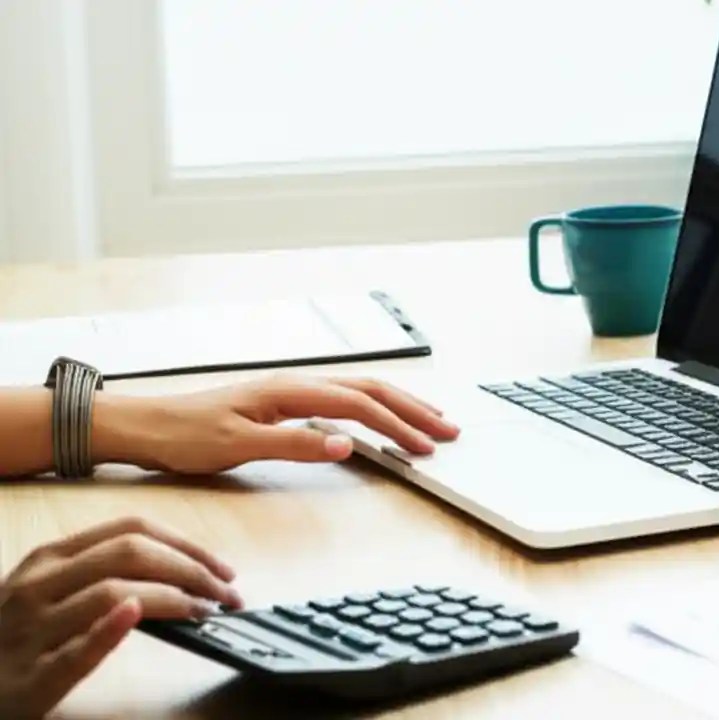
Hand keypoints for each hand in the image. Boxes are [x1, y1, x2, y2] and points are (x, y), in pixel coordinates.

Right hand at [0, 517, 240, 718]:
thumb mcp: (47, 590)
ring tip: (205, 610)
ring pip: (111, 593)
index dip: (186, 545)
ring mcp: (32, 629)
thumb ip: (98, 573)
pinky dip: (109, 630)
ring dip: (172, 598)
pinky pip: (75, 648)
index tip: (222, 567)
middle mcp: (39, 584)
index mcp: (49, 558)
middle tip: (227, 594)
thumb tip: (175, 571)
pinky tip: (136, 616)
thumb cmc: (12, 635)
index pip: (131, 530)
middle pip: (130, 554)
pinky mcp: (30, 677)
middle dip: (191, 569)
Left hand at [93, 375, 459, 474]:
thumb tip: (345, 444)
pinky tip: (384, 419)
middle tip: (449, 431)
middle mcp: (298, 384)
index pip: (360, 405)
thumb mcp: (239, 446)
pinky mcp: (288, 403)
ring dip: (400, 406)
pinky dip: (376, 408)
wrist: (150, 426)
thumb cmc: (187, 435)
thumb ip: (295, 445)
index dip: (398, 426)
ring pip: (362, 391)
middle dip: (414, 411)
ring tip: (432, 422)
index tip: (426, 447)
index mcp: (291, 391)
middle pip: (371, 391)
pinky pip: (345, 399)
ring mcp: (294, 391)